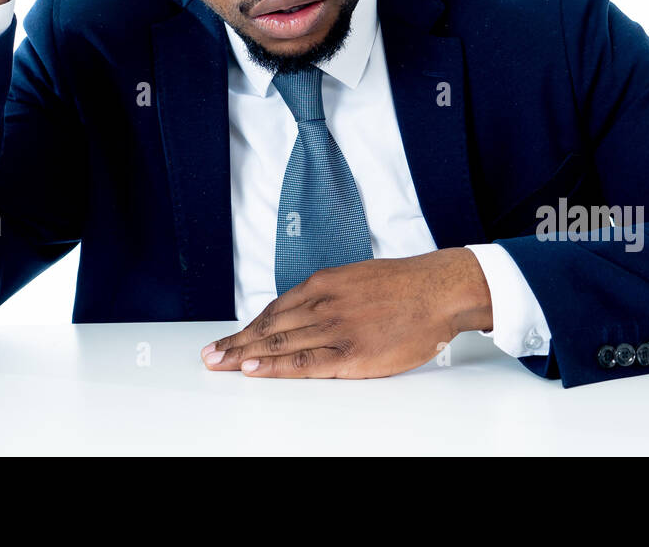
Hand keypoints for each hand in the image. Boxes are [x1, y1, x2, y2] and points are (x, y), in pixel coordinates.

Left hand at [200, 247, 492, 378]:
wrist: (439, 290)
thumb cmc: (405, 286)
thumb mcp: (356, 277)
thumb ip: (328, 293)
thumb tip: (305, 310)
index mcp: (323, 284)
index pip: (274, 309)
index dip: (247, 327)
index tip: (228, 339)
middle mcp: (322, 303)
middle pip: (268, 327)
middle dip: (235, 342)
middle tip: (209, 355)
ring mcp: (335, 328)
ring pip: (279, 343)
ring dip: (245, 355)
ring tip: (220, 364)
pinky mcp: (351, 353)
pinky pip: (304, 362)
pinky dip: (275, 366)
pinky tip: (254, 370)